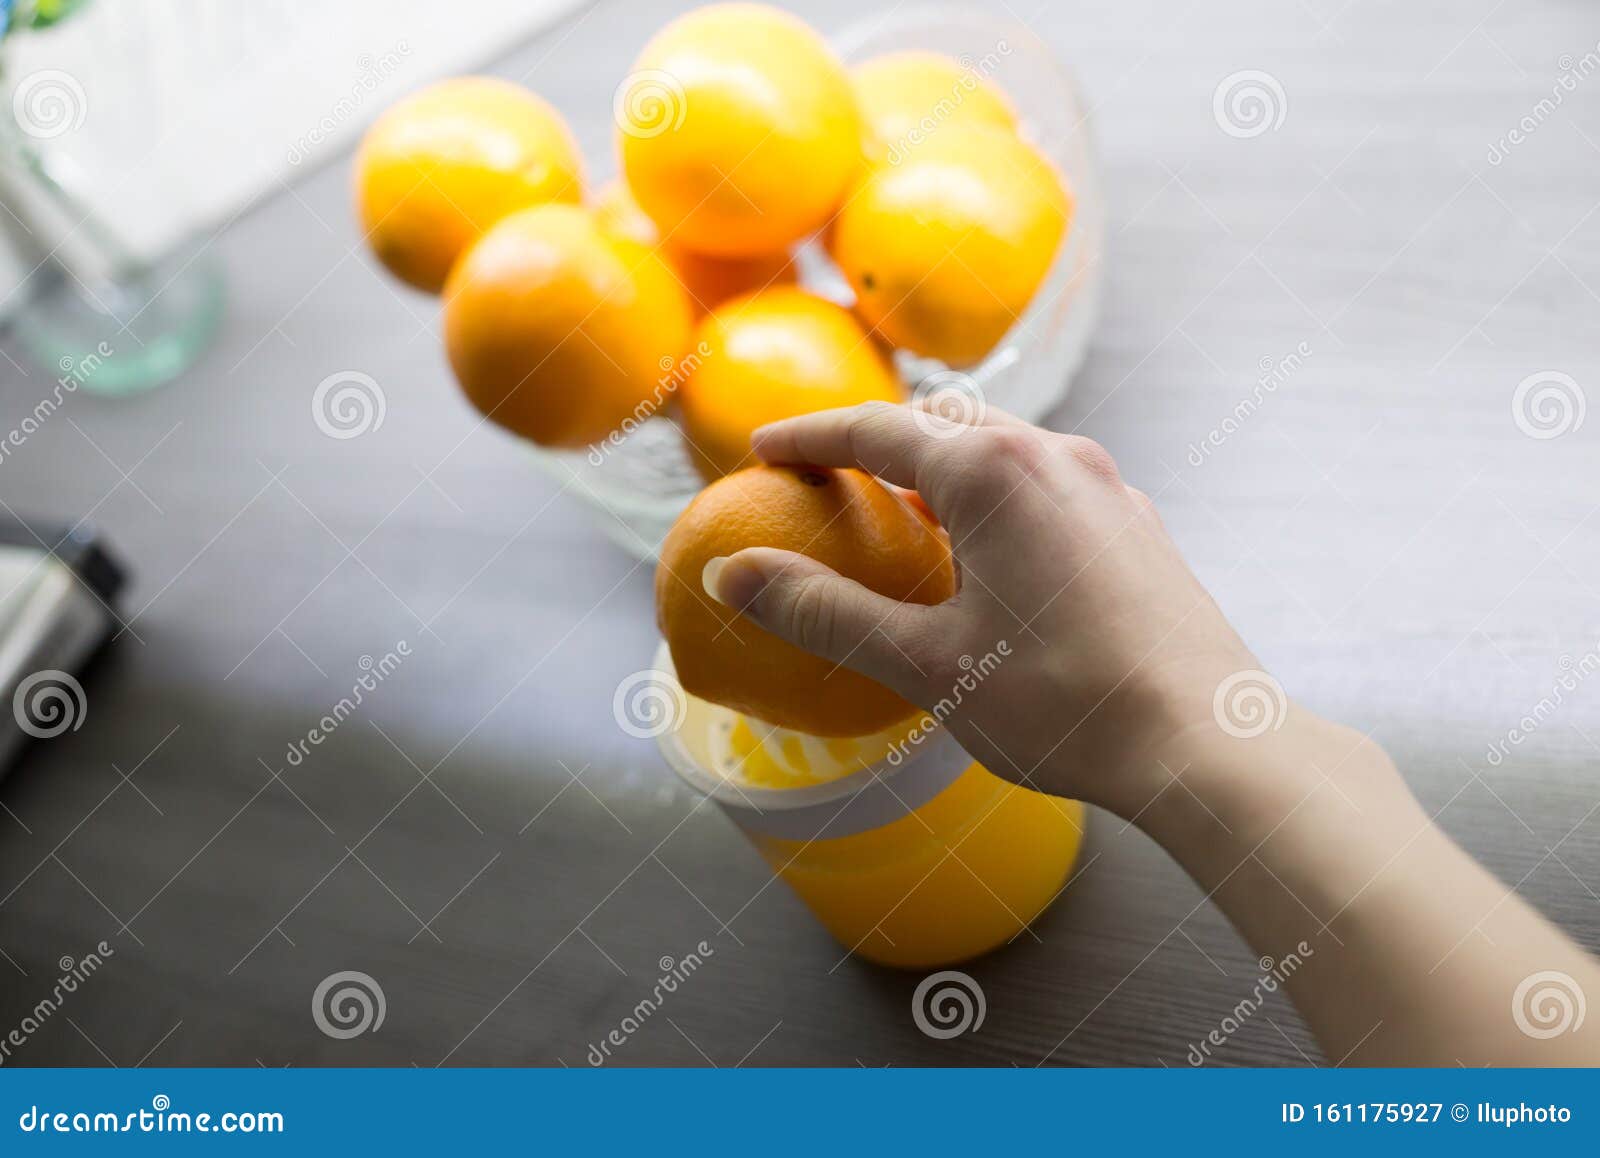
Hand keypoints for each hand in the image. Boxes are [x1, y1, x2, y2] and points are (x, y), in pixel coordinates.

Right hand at [703, 401, 1257, 815]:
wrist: (1207, 742)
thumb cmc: (1064, 705)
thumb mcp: (926, 664)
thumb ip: (826, 612)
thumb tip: (736, 578)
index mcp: (994, 472)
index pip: (877, 430)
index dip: (810, 437)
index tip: (762, 448)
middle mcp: (1055, 457)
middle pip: (942, 425)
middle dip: (876, 442)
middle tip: (823, 477)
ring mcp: (1105, 487)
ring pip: (1000, 451)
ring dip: (938, 470)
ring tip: (898, 515)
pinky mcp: (1134, 525)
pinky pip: (1044, 485)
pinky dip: (991, 499)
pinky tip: (984, 558)